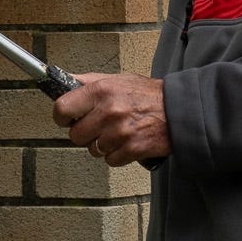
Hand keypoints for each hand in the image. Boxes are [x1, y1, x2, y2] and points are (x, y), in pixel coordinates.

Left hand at [53, 72, 169, 166]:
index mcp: (101, 91)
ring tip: (116, 132)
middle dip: (85, 132)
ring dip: (102, 144)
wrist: (180, 110)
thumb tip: (63, 80)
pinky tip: (126, 142)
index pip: (62, 108)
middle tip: (98, 125)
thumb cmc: (149, 94)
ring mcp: (119, 133)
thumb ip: (88, 82)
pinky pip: (110, 160)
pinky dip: (117, 154)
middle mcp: (108, 112)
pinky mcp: (131, 149)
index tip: (65, 118)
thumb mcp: (117, 79)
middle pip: (75, 134)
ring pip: (93, 149)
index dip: (61, 116)